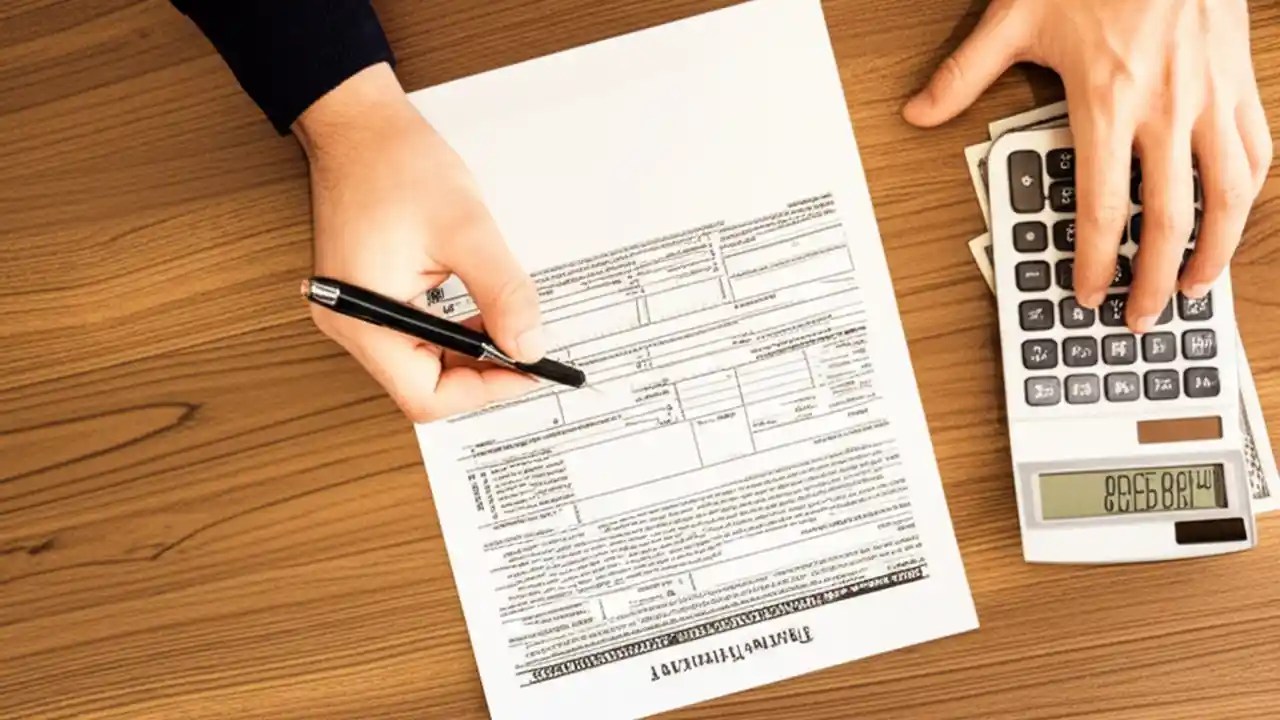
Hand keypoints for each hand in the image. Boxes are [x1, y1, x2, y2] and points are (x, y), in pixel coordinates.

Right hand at [295, 63, 544, 420]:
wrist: (358, 124)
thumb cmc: (395, 164)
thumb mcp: (466, 230)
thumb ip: (502, 293)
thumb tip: (530, 345)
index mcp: (364, 317)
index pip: (425, 395)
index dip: (483, 390)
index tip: (528, 370)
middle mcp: (350, 323)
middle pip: (422, 385)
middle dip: (480, 373)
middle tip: (528, 352)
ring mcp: (354, 311)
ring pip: (421, 363)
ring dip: (468, 352)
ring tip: (509, 329)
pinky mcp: (365, 296)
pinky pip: (414, 335)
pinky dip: (452, 332)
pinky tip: (479, 314)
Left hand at [905, 0, 1272, 331]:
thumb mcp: (1015, 14)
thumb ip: (965, 72)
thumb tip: (918, 111)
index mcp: (1108, 101)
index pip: (1104, 208)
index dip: (1098, 262)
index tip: (1088, 292)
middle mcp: (1167, 107)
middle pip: (1170, 217)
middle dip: (1154, 278)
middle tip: (1140, 315)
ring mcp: (1211, 95)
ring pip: (1228, 194)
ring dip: (1214, 249)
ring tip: (1194, 286)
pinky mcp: (1240, 79)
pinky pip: (1257, 150)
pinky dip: (1248, 194)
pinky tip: (1233, 217)